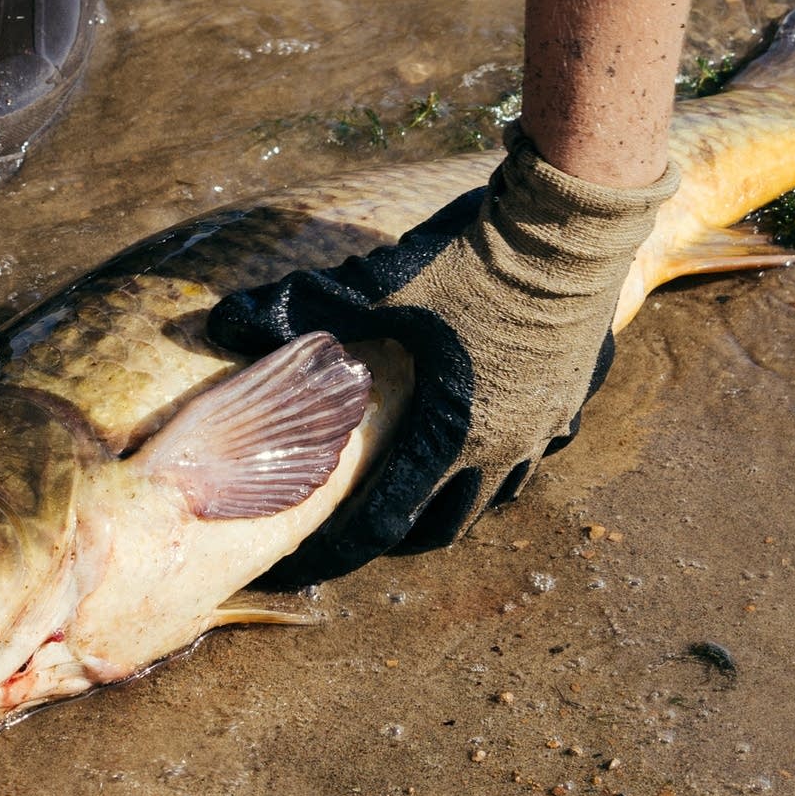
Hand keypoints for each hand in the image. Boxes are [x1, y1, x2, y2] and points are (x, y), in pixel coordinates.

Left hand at [209, 131, 677, 586]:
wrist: (571, 226)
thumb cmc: (471, 261)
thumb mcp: (375, 285)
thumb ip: (300, 310)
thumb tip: (222, 321)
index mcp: (450, 437)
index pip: (383, 524)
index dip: (336, 553)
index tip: (299, 569)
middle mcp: (503, 447)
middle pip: (443, 525)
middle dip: (394, 535)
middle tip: (351, 529)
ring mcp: (545, 424)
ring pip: (496, 493)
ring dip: (451, 502)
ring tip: (415, 491)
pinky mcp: (573, 394)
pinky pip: (536, 449)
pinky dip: (501, 457)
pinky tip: (485, 434)